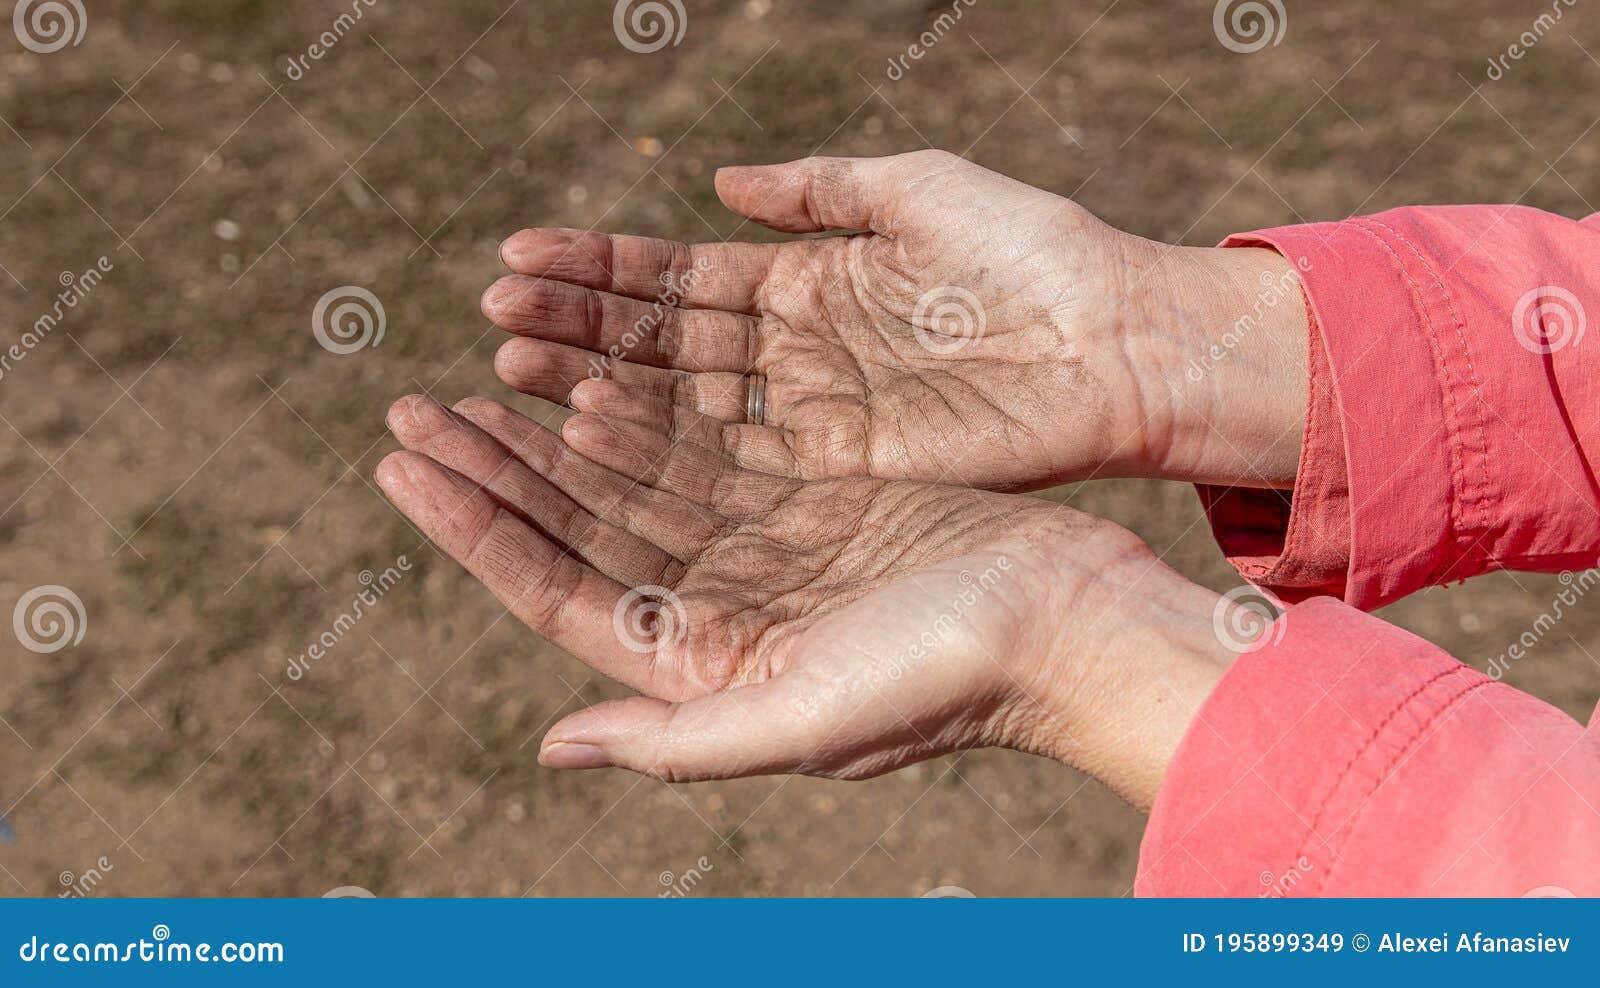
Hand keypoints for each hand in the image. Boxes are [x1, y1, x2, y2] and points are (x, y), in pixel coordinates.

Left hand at [375, 395, 1229, 806]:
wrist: (1073, 624)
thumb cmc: (948, 682)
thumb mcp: (804, 721)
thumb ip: (674, 738)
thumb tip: (549, 748)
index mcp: (699, 667)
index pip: (555, 589)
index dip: (474, 526)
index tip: (401, 462)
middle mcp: (719, 608)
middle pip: (577, 527)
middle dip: (493, 468)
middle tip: (408, 402)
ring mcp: (764, 548)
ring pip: (631, 480)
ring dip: (553, 432)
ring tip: (480, 376)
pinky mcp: (814, 496)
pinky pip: (707, 445)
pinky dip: (646, 412)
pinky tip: (589, 378)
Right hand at [482, 149, 1307, 491]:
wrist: (1120, 341)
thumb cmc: (1033, 253)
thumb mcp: (921, 190)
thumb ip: (820, 189)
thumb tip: (717, 183)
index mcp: (808, 281)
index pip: (681, 276)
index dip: (602, 266)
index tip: (520, 254)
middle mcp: (795, 352)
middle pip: (662, 341)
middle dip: (576, 323)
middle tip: (490, 311)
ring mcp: (811, 412)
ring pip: (681, 399)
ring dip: (594, 380)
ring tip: (509, 360)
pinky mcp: (840, 466)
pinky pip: (735, 451)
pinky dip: (663, 435)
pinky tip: (588, 416)